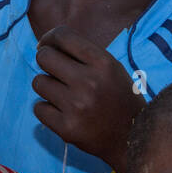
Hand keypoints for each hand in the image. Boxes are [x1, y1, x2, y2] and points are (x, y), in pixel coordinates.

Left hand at [33, 26, 144, 172]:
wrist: (134, 137)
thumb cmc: (118, 97)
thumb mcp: (111, 68)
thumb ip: (83, 54)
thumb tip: (46, 44)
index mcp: (103, 63)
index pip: (63, 35)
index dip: (49, 38)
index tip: (47, 46)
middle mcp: (89, 82)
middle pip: (44, 57)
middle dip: (45, 61)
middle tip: (54, 71)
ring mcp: (77, 106)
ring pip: (38, 82)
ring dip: (47, 87)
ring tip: (63, 95)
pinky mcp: (67, 128)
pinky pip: (38, 108)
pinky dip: (47, 109)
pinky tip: (62, 112)